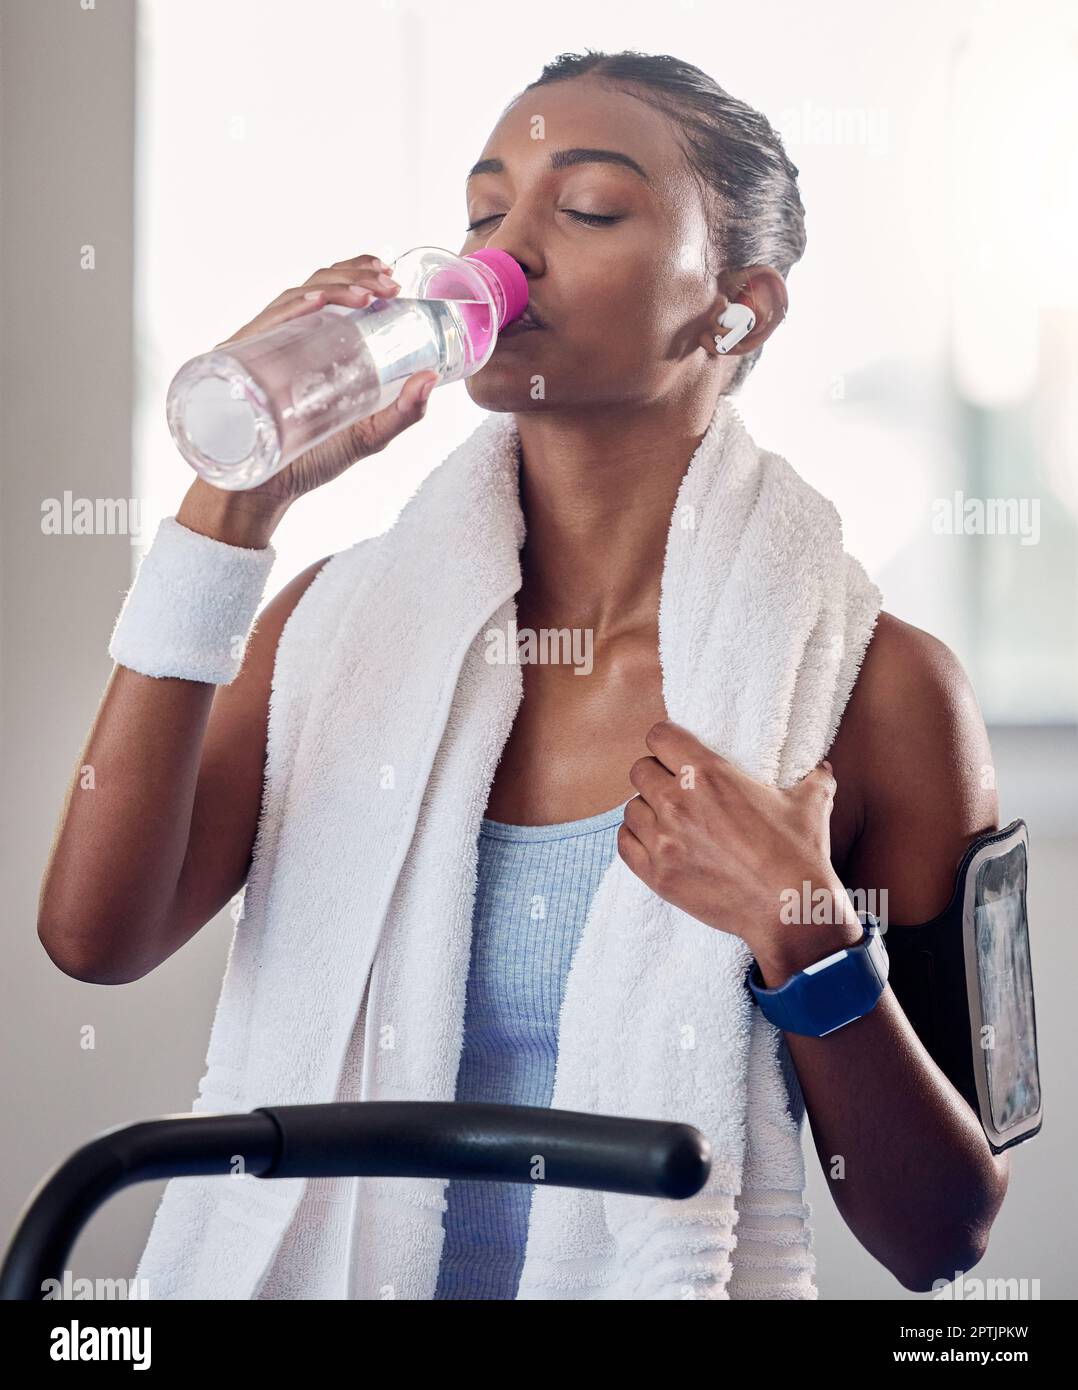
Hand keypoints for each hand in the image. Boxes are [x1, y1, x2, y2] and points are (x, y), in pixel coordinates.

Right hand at [213, 252, 438, 508]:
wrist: (264, 495)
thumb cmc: (310, 461)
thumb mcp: (368, 436)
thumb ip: (403, 413)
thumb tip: (433, 377)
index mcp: (313, 347)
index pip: (332, 294)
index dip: (358, 273)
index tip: (390, 274)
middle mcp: (285, 340)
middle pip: (315, 287)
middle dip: (353, 274)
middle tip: (387, 281)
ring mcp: (260, 349)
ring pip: (293, 298)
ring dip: (332, 287)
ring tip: (367, 292)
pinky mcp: (238, 363)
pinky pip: (263, 327)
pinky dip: (290, 310)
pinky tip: (316, 302)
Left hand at [616, 719, 850, 945]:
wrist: (789, 910)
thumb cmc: (799, 854)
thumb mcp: (811, 804)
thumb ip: (813, 779)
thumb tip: (823, 769)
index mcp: (707, 773)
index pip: (659, 736)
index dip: (665, 742)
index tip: (674, 753)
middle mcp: (678, 801)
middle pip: (639, 771)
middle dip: (654, 776)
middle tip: (672, 789)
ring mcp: (663, 839)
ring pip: (630, 809)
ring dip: (646, 811)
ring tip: (666, 821)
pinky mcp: (656, 874)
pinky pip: (624, 844)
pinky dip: (635, 840)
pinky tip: (653, 843)